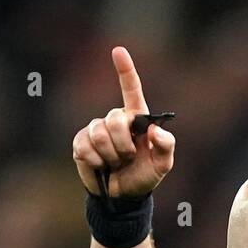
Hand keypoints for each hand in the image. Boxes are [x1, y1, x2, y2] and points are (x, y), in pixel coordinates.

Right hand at [72, 46, 174, 198]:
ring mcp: (97, 130)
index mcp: (136, 120)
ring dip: (110, 154)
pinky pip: (86, 146)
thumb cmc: (144, 176)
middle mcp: (116, 120)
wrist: (124, 196)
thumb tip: (155, 129)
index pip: (131, 90)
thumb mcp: (162, 164)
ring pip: (99, 133)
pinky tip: (101, 166)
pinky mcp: (81, 142)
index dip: (125, 70)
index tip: (118, 50)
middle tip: (128, 158)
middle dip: (123, 144)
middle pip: (115, 120)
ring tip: (115, 163)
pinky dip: (96, 161)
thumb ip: (166, 146)